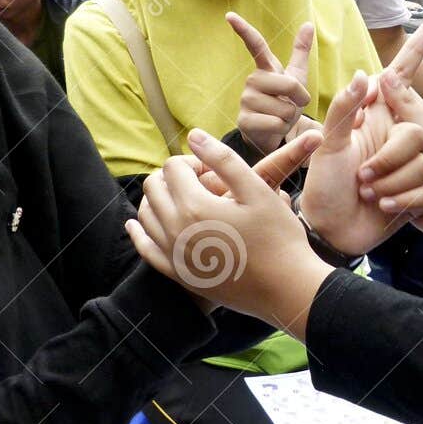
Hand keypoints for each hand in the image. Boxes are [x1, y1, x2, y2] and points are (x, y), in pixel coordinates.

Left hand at [127, 130, 330, 327]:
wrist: (286, 288)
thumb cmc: (278, 236)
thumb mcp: (257, 190)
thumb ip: (223, 159)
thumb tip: (193, 135)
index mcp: (194, 206)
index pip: (173, 167)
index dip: (194, 160)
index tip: (215, 169)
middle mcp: (175, 231)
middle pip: (154, 188)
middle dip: (173, 177)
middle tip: (202, 180)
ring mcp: (174, 255)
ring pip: (145, 216)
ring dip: (158, 199)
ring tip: (183, 197)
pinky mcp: (178, 275)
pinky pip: (146, 249)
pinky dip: (139, 233)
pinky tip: (136, 224)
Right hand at [230, 13, 313, 156]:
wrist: (273, 134)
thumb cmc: (284, 103)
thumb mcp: (296, 77)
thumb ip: (300, 51)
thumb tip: (308, 23)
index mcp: (265, 69)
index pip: (255, 45)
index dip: (243, 30)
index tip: (229, 15)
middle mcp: (252, 81)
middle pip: (289, 84)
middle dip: (300, 98)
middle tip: (292, 106)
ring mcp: (246, 100)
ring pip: (284, 107)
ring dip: (290, 117)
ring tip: (280, 118)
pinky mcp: (244, 120)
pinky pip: (275, 123)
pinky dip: (282, 129)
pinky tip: (273, 129)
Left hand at [300, 25, 422, 254]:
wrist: (334, 233)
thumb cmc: (324, 188)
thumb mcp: (326, 146)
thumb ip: (344, 110)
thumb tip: (368, 75)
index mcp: (374, 119)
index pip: (398, 80)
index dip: (413, 53)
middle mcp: (394, 138)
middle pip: (416, 133)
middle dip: (389, 159)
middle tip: (362, 175)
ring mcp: (407, 165)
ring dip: (392, 183)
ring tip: (367, 193)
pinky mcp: (417, 192)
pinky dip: (403, 201)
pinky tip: (383, 207)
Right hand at [375, 68, 422, 245]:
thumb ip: (408, 107)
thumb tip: (385, 73)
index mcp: (412, 128)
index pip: (386, 111)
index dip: (371, 114)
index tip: (365, 121)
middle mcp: (403, 150)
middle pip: (377, 152)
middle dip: (387, 168)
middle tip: (400, 174)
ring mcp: (399, 175)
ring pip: (379, 178)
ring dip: (397, 190)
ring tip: (409, 194)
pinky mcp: (399, 198)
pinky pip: (387, 200)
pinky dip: (402, 205)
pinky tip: (412, 212)